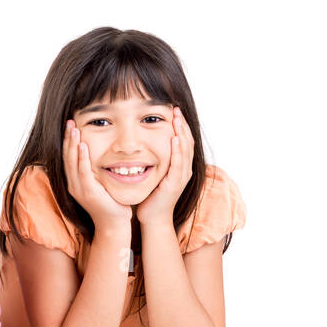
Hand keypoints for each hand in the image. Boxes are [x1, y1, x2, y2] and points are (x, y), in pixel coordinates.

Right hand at [62, 119, 131, 232]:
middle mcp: (72, 184)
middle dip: (68, 138)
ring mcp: (79, 188)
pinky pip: (82, 172)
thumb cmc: (112, 203)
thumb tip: (101, 154)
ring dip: (72, 144)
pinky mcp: (88, 192)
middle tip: (69, 121)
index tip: (71, 125)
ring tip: (73, 128)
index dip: (68, 140)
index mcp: (75, 181)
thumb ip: (97, 171)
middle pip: (66, 156)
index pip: (69, 156)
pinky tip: (83, 146)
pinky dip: (82, 158)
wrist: (114, 224)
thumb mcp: (101, 184)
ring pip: (72, 162)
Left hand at [136, 106, 193, 228]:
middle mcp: (183, 169)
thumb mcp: (152, 172)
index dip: (178, 125)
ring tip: (177, 117)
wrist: (151, 217)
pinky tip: (175, 138)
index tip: (172, 109)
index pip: (181, 140)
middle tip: (176, 108)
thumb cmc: (149, 196)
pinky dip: (178, 150)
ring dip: (181, 132)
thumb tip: (140, 143)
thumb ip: (151, 158)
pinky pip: (178, 164)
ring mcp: (181, 176)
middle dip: (181, 124)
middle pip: (187, 141)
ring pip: (185, 150)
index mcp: (178, 165)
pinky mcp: (175, 183)